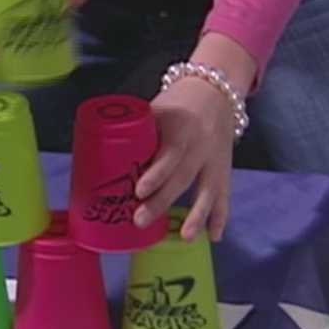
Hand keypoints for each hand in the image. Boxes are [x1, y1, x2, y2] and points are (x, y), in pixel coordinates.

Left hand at [134, 76, 235, 241]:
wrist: (216, 91)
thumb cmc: (176, 104)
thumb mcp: (156, 110)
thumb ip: (139, 135)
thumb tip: (104, 166)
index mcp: (180, 126)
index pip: (170, 152)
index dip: (156, 173)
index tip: (139, 190)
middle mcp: (201, 143)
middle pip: (182, 176)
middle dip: (162, 201)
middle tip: (139, 221)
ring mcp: (215, 158)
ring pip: (207, 190)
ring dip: (197, 215)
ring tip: (186, 237)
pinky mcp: (224, 169)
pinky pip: (224, 195)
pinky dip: (220, 216)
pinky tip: (215, 237)